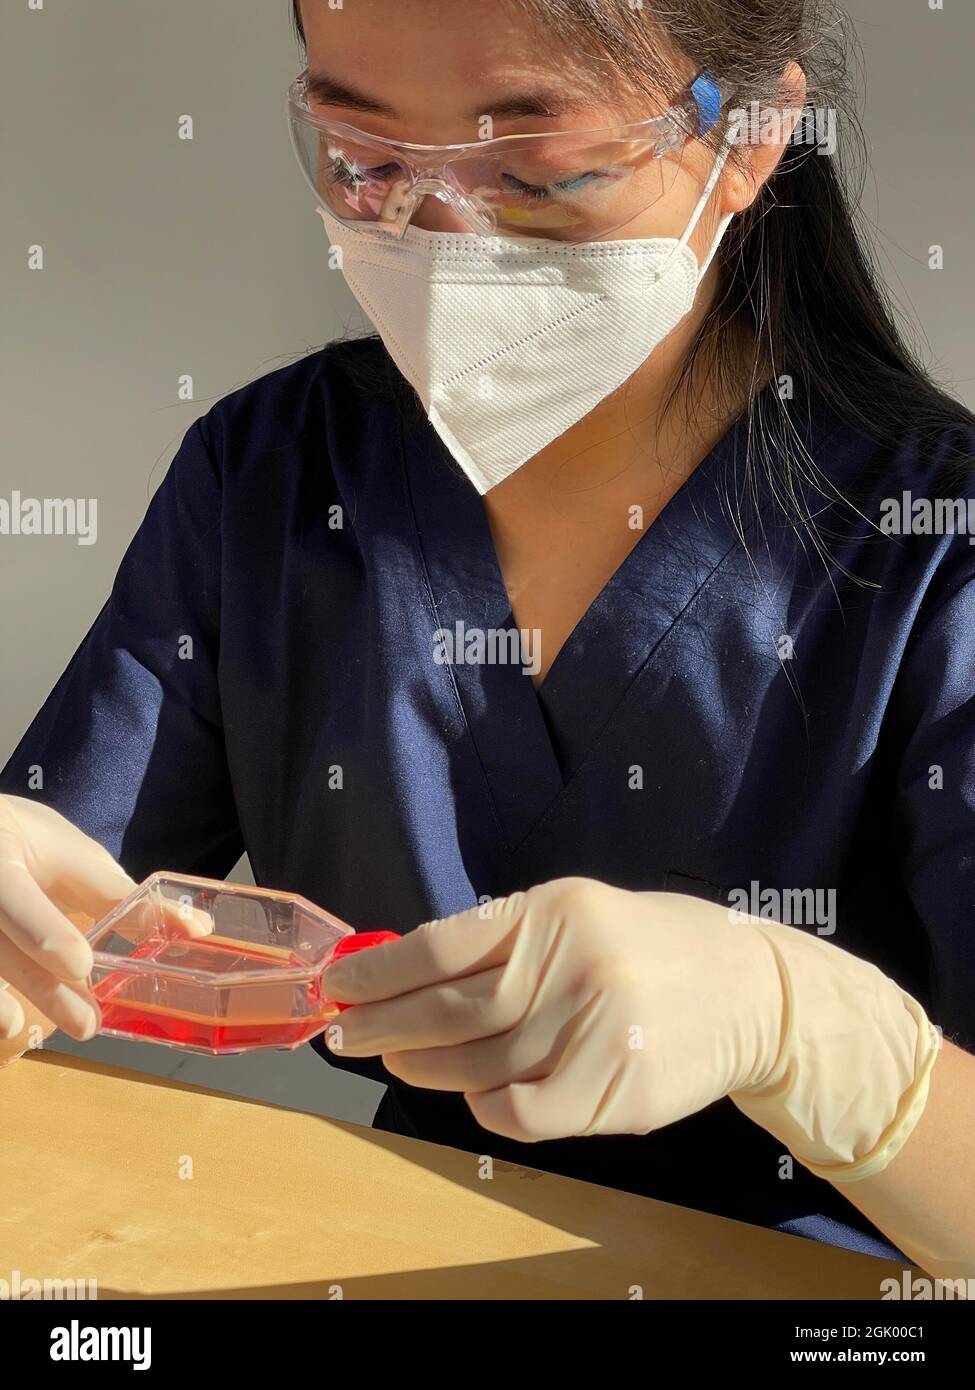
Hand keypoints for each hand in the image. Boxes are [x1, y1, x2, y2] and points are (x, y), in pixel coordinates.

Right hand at [0, 796, 140, 1047]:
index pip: (13, 894)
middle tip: (87, 1022)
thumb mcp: (78, 862)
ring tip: (50, 1030)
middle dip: (42, 984)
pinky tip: (10, 1028)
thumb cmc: (32, 848)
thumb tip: (197, 928)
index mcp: (0, 855)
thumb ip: (122, 899)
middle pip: (0, 942)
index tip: (80, 964)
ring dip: (9, 1002)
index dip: (43, 930)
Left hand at [320, 877, 938, 1177]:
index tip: (334, 989)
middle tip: (343, 1038)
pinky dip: (485, 1105)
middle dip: (381, 1028)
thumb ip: (501, 939)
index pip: (439, 945)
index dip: (376, 973)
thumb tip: (402, 971)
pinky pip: (519, 1110)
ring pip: (477, 1066)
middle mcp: (570, 964)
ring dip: (424, 1069)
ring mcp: (594, 1030)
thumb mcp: (577, 914)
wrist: (749, 992)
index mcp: (553, 910)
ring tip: (400, 1062)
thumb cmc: (646, 947)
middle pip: (447, 1010)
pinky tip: (477, 1093)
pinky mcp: (614, 1088)